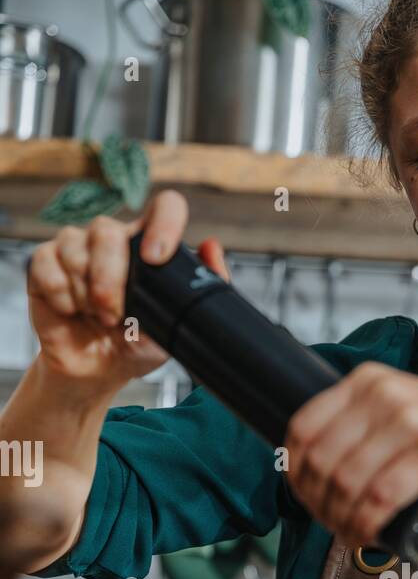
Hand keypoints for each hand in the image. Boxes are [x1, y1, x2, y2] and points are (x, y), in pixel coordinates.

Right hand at [27, 190, 228, 390]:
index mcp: (148, 245)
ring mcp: (77, 246)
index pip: (164, 207)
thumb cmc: (136, 345)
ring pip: (74, 246)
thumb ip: (200, 289)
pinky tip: (71, 310)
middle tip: (114, 316)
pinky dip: (61, 294)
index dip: (162, 224)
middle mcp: (113, 238)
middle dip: (109, 281)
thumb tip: (212, 247)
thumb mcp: (176, 326)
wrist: (97, 371)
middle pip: (106, 230)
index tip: (156, 258)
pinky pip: (46, 262)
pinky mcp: (45, 261)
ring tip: (95, 316)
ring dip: (85, 293)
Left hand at [287, 361, 417, 545]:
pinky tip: (372, 537)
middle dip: (319, 505)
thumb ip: (363, 426)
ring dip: (342, 521)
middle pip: (320, 461)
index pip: (302, 429)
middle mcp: (383, 394)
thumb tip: (313, 470)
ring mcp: (408, 420)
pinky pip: (379, 497)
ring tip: (354, 536)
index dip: (295, 473)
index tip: (310, 500)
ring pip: (346, 483)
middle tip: (335, 527)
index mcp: (368, 381)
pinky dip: (368, 525)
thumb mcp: (404, 412)